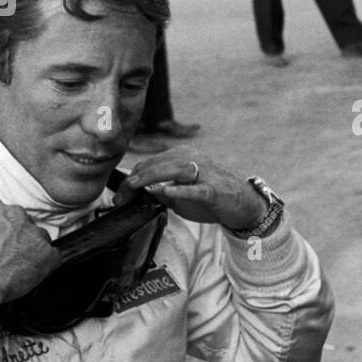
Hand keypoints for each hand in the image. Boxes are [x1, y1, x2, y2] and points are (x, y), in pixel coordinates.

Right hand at [0, 198, 59, 307]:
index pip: (2, 213)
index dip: (0, 231)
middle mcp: (15, 213)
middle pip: (22, 224)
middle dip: (17, 239)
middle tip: (5, 259)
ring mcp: (33, 232)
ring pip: (39, 240)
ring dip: (31, 253)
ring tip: (15, 271)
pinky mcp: (46, 252)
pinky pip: (53, 258)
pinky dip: (45, 267)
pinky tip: (29, 277)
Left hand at [117, 150, 266, 229]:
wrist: (243, 205)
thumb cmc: (211, 198)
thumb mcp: (181, 195)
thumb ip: (161, 191)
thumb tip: (137, 192)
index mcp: (182, 157)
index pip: (149, 164)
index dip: (130, 179)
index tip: (119, 197)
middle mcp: (192, 159)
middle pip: (156, 165)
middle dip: (134, 181)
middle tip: (119, 199)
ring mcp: (204, 173)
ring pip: (172, 170)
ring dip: (149, 179)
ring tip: (133, 189)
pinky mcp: (214, 189)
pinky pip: (196, 189)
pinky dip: (181, 190)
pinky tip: (167, 192)